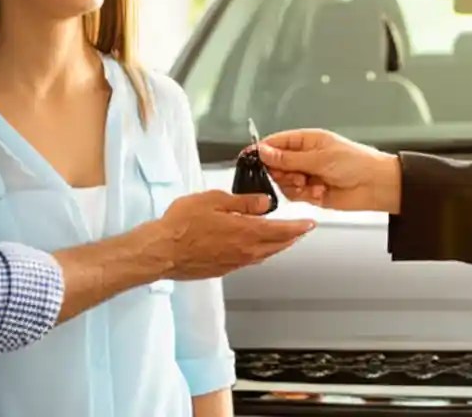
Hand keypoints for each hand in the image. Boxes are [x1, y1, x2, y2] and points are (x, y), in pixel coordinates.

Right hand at [155, 190, 315, 279]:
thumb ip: (242, 202)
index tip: (310, 224)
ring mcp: (234, 263)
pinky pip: (249, 261)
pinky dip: (260, 253)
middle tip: (301, 230)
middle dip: (292, 237)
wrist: (162, 251)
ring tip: (283, 238)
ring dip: (277, 246)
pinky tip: (257, 248)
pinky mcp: (223, 269)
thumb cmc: (183, 224)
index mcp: (246, 232)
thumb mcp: (214, 201)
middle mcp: (245, 251)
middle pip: (277, 246)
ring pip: (265, 255)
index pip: (281, 231)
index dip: (298, 227)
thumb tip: (264, 203)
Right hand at [255, 128, 402, 212]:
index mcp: (307, 141)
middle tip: (292, 175)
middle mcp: (305, 157)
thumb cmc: (356, 162)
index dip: (263, 149)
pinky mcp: (312, 193)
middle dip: (281, 172)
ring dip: (295, 185)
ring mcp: (308, 175)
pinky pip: (296, 196)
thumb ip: (289, 158)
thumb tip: (264, 151)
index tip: (251, 156)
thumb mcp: (319, 157)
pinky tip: (319, 192)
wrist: (376, 185)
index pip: (277, 142)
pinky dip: (304, 196)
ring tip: (310, 184)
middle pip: (277, 165)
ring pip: (284, 182)